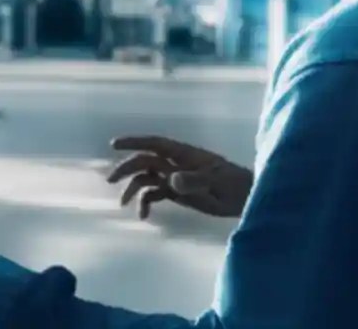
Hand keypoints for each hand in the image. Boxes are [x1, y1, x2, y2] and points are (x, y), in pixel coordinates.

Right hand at [107, 135, 253, 218]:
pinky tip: (143, 216)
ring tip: (123, 204)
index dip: (135, 142)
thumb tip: (170, 179)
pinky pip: (155, 195)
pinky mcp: (177, 193)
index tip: (114, 144)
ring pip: (147, 178)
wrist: (247, 199)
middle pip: (146, 161)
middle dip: (127, 168)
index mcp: (185, 155)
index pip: (156, 144)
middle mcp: (176, 164)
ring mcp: (176, 178)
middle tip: (110, 180)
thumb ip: (194, 180)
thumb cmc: (235, 186)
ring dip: (133, 189)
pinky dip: (145, 203)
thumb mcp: (217, 183)